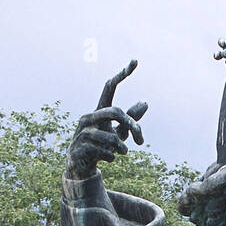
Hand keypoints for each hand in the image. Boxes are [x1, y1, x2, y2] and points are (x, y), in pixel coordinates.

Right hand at [65, 60, 147, 179]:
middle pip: (114, 111)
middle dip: (131, 125)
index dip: (122, 74)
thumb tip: (145, 103)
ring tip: (123, 153)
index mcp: (99, 110)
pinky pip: (104, 152)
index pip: (110, 87)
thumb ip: (130, 120)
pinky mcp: (80, 148)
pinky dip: (112, 157)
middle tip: (141, 140)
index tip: (135, 61)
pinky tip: (109, 158)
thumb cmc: (101, 145)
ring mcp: (83, 132)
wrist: (80, 165)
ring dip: (122, 147)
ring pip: (111, 137)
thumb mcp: (118, 132)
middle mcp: (89, 117)